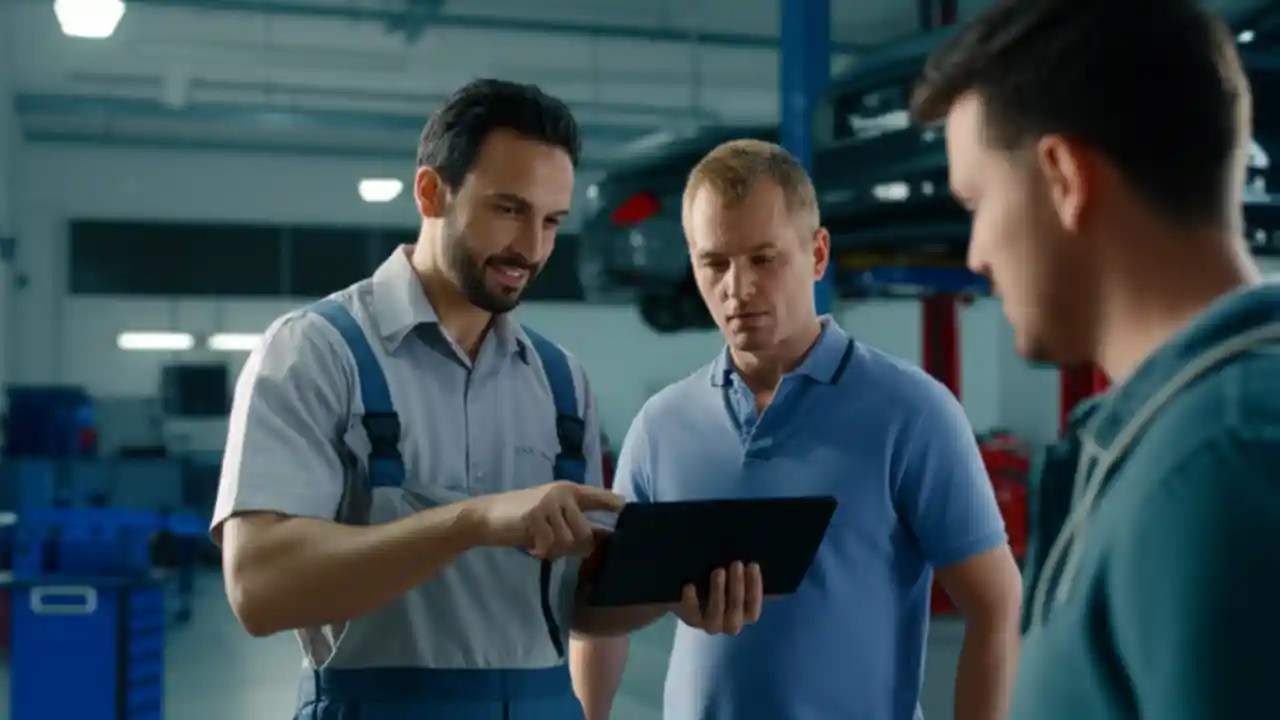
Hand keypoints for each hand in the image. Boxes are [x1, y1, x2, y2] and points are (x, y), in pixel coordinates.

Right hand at [473, 481, 625, 558]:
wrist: (486, 516)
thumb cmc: (522, 519)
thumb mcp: (552, 515)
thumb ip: (575, 522)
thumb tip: (603, 539)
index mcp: (570, 490)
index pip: (602, 497)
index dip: (618, 507)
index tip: (629, 514)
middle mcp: (563, 492)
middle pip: (586, 533)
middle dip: (573, 548)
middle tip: (553, 546)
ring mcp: (549, 502)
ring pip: (568, 542)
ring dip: (554, 550)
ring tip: (540, 543)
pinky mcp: (534, 514)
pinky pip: (550, 545)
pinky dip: (540, 552)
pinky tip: (531, 546)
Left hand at [673, 561, 762, 634]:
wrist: (691, 593)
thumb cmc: (721, 581)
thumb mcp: (734, 578)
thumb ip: (744, 574)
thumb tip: (752, 559)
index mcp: (743, 616)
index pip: (753, 610)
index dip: (755, 588)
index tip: (753, 565)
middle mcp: (728, 624)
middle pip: (735, 613)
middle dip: (737, 587)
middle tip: (736, 564)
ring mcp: (708, 624)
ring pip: (715, 615)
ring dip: (718, 592)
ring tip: (719, 571)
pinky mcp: (690, 619)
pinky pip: (690, 613)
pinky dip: (691, 600)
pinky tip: (690, 585)